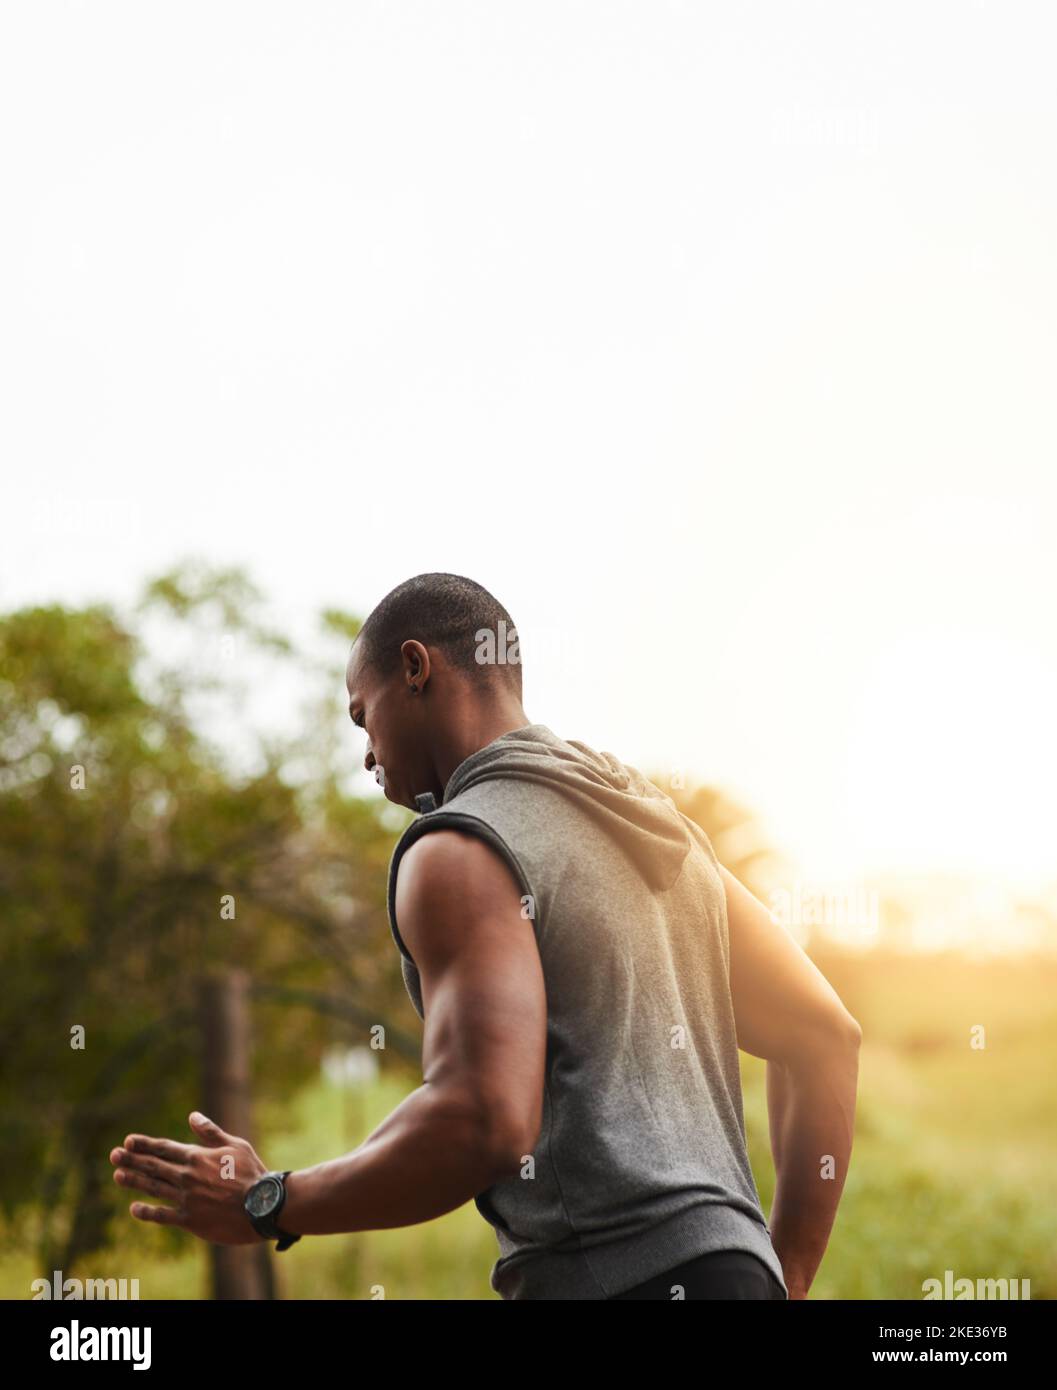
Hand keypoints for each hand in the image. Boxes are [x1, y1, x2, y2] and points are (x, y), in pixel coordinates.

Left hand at [109, 1111, 269, 1244]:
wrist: (263, 1206)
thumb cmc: (252, 1172)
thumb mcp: (235, 1144)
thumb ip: (210, 1132)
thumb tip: (191, 1116)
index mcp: (198, 1156)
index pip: (164, 1148)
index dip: (145, 1144)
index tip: (128, 1141)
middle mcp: (187, 1176)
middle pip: (154, 1166)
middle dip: (132, 1160)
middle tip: (114, 1156)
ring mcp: (187, 1199)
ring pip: (154, 1188)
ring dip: (135, 1181)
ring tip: (118, 1175)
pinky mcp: (190, 1220)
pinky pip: (163, 1216)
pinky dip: (147, 1212)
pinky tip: (134, 1208)